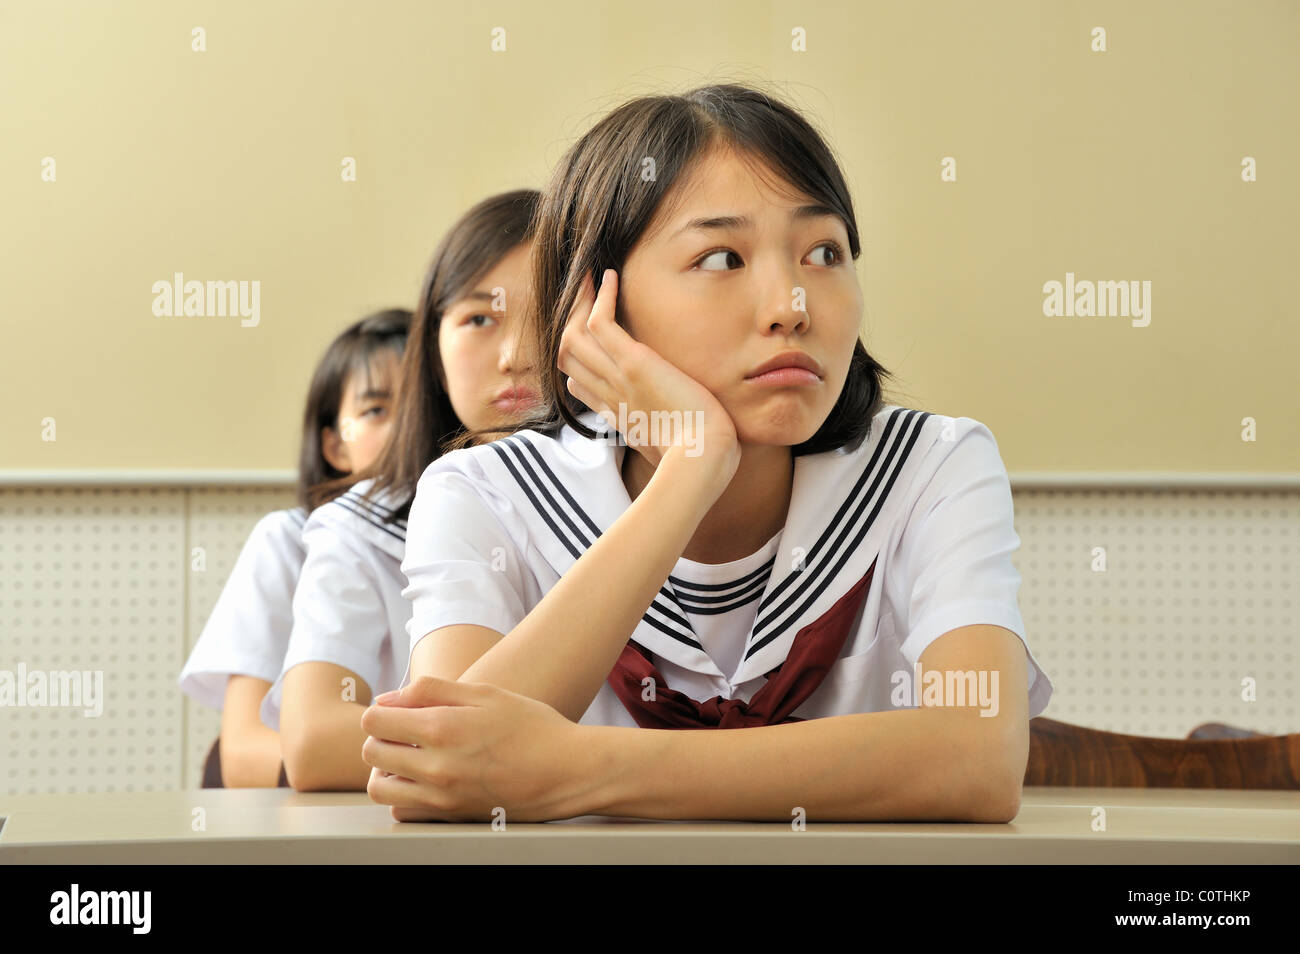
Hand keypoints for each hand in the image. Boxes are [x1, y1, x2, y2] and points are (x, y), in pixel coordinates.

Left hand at [361, 676, 596, 821]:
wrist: (568, 772)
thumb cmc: (532, 726)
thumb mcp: (486, 693)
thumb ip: (432, 690)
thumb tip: (388, 698)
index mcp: (442, 728)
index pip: (374, 721)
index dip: (381, 710)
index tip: (398, 709)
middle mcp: (436, 766)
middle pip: (372, 753)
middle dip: (381, 737)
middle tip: (405, 730)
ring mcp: (442, 797)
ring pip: (379, 788)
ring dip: (385, 769)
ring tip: (409, 756)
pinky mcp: (451, 816)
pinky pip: (402, 811)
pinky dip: (402, 796)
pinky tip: (423, 779)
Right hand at [557, 269, 738, 475]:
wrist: (703, 461)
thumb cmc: (700, 461)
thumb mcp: (675, 449)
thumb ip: (669, 436)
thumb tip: (683, 435)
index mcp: (620, 417)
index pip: (581, 387)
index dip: (576, 365)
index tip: (587, 345)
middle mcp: (611, 396)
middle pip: (568, 356)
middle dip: (569, 323)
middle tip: (583, 296)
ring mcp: (618, 379)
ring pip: (575, 335)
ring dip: (580, 302)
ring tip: (590, 276)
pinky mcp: (634, 365)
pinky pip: (601, 324)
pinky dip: (601, 297)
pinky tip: (610, 276)